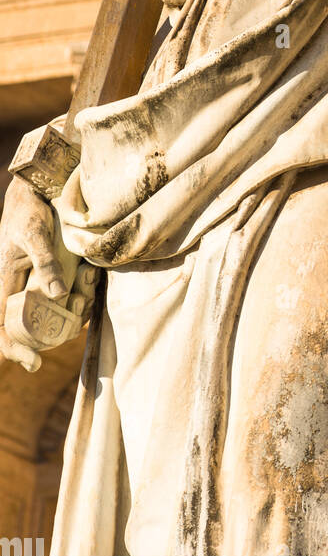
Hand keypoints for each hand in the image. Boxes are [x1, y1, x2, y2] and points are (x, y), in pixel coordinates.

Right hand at [0, 176, 95, 371]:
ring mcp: (39, 286)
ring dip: (76, 307)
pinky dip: (83, 294)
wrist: (39, 192)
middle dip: (61, 326)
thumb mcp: (34, 234)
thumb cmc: (28, 212)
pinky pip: (70, 298)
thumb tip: (57, 294)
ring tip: (88, 281)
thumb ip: (45, 263)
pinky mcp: (56, 277)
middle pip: (38, 328)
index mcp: (6, 284)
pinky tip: (91, 276)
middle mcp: (22, 290)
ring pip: (58, 314)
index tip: (34, 363)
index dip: (14, 349)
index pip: (3, 328)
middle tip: (81, 303)